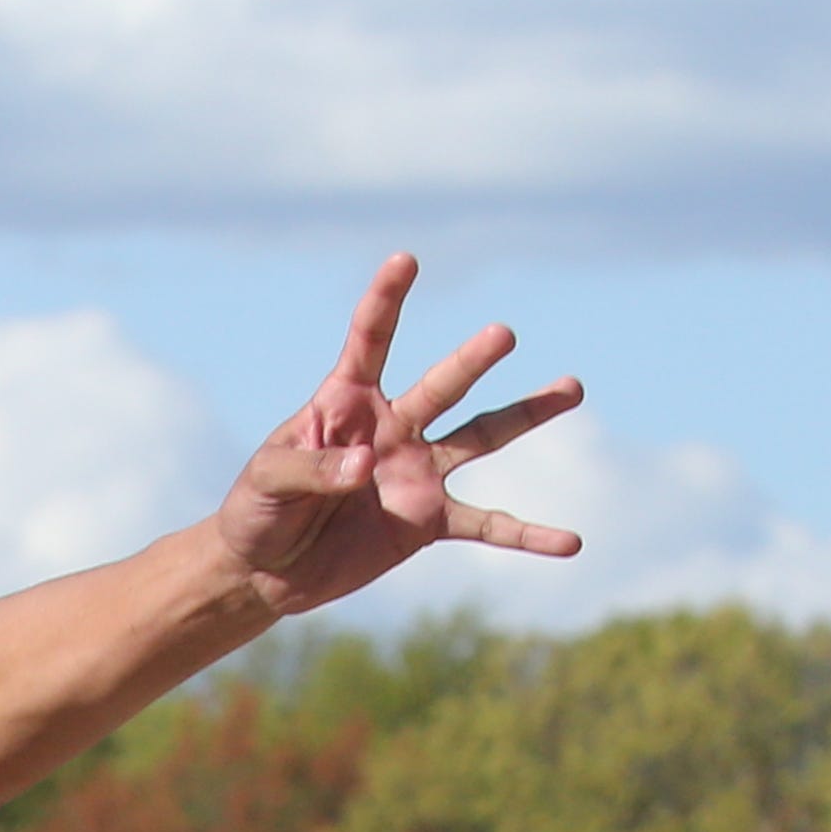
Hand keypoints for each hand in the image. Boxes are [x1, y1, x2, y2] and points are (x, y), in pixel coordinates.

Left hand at [212, 257, 580, 619]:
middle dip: (471, 361)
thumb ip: (312, 468)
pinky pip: (485, 525)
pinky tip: (569, 542)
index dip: (385, 302)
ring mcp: (417, 471)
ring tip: (574, 387)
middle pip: (442, 385)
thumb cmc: (256, 511)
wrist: (265, 570)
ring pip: (483, 436)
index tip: (404, 261)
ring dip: (528, 414)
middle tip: (502, 335)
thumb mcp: (268, 482)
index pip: (369, 342)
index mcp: (346, 402)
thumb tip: (368, 465)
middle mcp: (393, 426)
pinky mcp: (427, 521)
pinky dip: (526, 535)